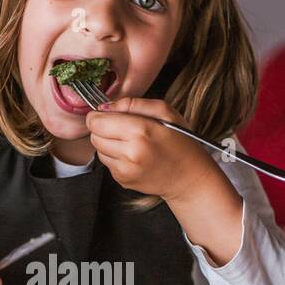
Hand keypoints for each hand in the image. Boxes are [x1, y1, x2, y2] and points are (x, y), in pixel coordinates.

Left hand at [85, 96, 218, 200]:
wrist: (189, 177)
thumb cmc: (181, 142)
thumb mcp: (165, 112)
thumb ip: (133, 103)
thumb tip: (105, 106)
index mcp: (141, 132)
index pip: (97, 122)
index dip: (99, 115)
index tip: (108, 114)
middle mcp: (130, 153)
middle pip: (95, 136)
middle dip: (103, 129)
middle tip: (122, 128)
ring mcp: (125, 170)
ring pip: (98, 150)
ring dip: (109, 143)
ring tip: (130, 142)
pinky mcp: (123, 180)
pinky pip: (107, 163)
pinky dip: (116, 156)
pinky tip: (133, 155)